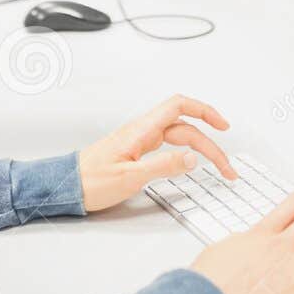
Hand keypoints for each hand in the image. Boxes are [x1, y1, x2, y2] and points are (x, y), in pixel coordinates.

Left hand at [77, 94, 235, 212]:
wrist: (66, 187)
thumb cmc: (91, 182)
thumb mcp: (130, 177)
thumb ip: (163, 166)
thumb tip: (194, 158)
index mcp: (141, 131)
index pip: (179, 106)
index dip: (204, 111)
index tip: (223, 126)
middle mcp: (141, 131)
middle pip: (185, 127)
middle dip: (210, 145)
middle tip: (227, 169)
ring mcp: (138, 140)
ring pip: (177, 136)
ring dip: (200, 149)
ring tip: (217, 167)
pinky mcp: (135, 151)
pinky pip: (166, 144)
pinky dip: (184, 151)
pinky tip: (190, 162)